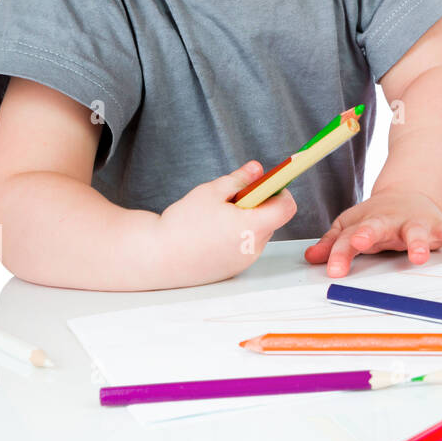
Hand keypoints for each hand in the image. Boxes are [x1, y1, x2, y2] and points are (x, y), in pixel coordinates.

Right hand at [159, 160, 297, 283]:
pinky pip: (243, 248)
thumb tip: (257, 169)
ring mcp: (243, 262)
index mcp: (251, 227)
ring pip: (256, 234)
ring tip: (215, 219)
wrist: (154, 258)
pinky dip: (235, 238)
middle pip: (271, 220)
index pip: (287, 208)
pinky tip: (210, 235)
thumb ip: (239, 179)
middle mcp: (252, 248)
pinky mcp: (231, 271)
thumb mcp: (210, 192)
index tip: (267, 184)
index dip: (280, 192)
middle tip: (232, 199)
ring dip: (245, 222)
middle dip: (258, 206)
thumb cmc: (181, 224)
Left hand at [304, 189, 441, 276]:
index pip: (348, 239)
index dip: (339, 253)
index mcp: (365, 223)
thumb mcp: (350, 225)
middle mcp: (389, 222)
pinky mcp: (436, 225)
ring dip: (417, 243)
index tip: (333, 269)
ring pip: (415, 232)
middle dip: (367, 235)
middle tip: (360, 243)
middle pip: (376, 227)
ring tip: (419, 257)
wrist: (407, 194)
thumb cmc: (376, 217)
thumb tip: (311, 259)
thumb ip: (332, 243)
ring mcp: (413, 223)